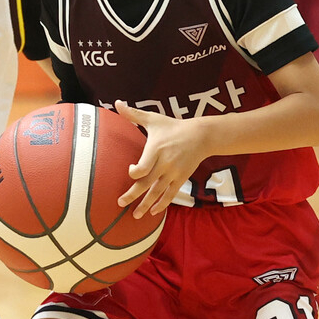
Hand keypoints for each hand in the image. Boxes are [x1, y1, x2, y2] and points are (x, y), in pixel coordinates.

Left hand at [115, 100, 208, 217]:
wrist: (201, 135)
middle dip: (133, 195)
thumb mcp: (153, 119)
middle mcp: (165, 164)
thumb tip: (117, 103)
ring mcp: (174, 173)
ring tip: (135, 215)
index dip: (135, 172)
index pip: (143, 168)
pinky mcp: (181, 178)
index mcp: (156, 150)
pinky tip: (153, 212)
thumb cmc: (173, 126)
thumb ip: (133, 114)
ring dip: (145, 205)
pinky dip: (162, 204)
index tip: (131, 170)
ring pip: (158, 192)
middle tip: (120, 203)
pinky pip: (170, 194)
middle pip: (146, 183)